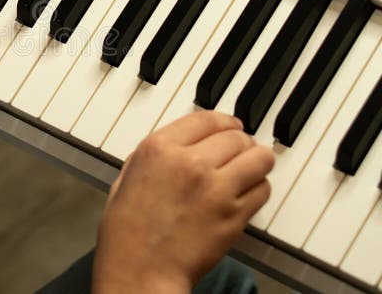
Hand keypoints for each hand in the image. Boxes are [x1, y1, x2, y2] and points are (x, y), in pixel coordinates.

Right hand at [92, 111, 273, 293]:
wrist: (140, 271)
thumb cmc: (126, 232)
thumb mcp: (126, 178)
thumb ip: (153, 156)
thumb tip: (177, 143)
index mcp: (159, 148)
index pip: (207, 118)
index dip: (224, 121)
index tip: (231, 126)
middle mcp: (189, 161)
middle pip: (236, 135)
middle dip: (240, 143)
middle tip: (240, 151)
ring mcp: (215, 187)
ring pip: (257, 158)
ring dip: (256, 162)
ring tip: (250, 169)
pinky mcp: (234, 214)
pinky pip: (263, 189)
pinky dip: (258, 190)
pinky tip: (246, 195)